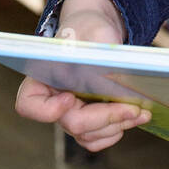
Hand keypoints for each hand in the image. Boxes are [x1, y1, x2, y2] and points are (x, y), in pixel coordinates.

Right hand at [14, 0, 151, 151]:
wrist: (98, 34)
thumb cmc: (89, 29)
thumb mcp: (95, 31)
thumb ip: (100, 51)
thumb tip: (115, 81)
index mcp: (42, 77)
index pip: (28, 105)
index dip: (48, 110)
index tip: (71, 97)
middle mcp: (51, 100)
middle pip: (71, 123)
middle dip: (105, 117)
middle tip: (133, 108)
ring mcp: (68, 114)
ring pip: (88, 135)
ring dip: (116, 125)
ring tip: (140, 111)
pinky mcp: (86, 122)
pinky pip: (96, 139)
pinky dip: (115, 130)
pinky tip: (132, 117)